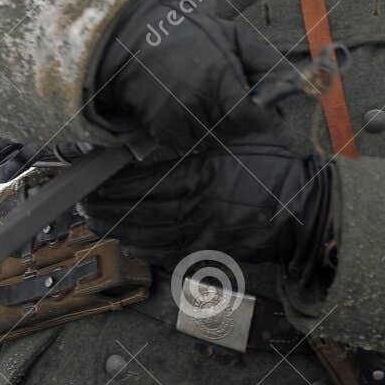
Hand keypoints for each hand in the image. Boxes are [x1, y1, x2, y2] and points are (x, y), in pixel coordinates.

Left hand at [81, 139, 335, 287]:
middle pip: (136, 210)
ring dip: (118, 230)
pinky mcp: (208, 252)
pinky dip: (144, 248)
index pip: (140, 182)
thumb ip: (202, 138)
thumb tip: (165, 132)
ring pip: (146, 234)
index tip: (92, 181)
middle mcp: (194, 206)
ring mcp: (200, 233)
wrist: (301, 209)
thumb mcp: (237, 140)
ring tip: (97, 223)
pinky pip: (166, 252)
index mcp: (198, 174)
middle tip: (83, 206)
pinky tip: (130, 242)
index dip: (111, 184)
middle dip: (105, 209)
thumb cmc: (271, 169)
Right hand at [93, 0, 280, 153]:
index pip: (251, 116)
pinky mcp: (161, 129)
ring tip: (207, 101)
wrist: (134, 37)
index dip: (259, 116)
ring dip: (215, 127)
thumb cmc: (188, 33)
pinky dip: (192, 133)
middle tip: (231, 100)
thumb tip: (294, 80)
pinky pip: (187, 144)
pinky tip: (187, 109)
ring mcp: (177, 117)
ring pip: (211, 139)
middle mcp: (198, 101)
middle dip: (238, 120)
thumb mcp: (231, 35)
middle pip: (233, 130)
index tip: (259, 109)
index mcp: (219, 77)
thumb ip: (263, 59)